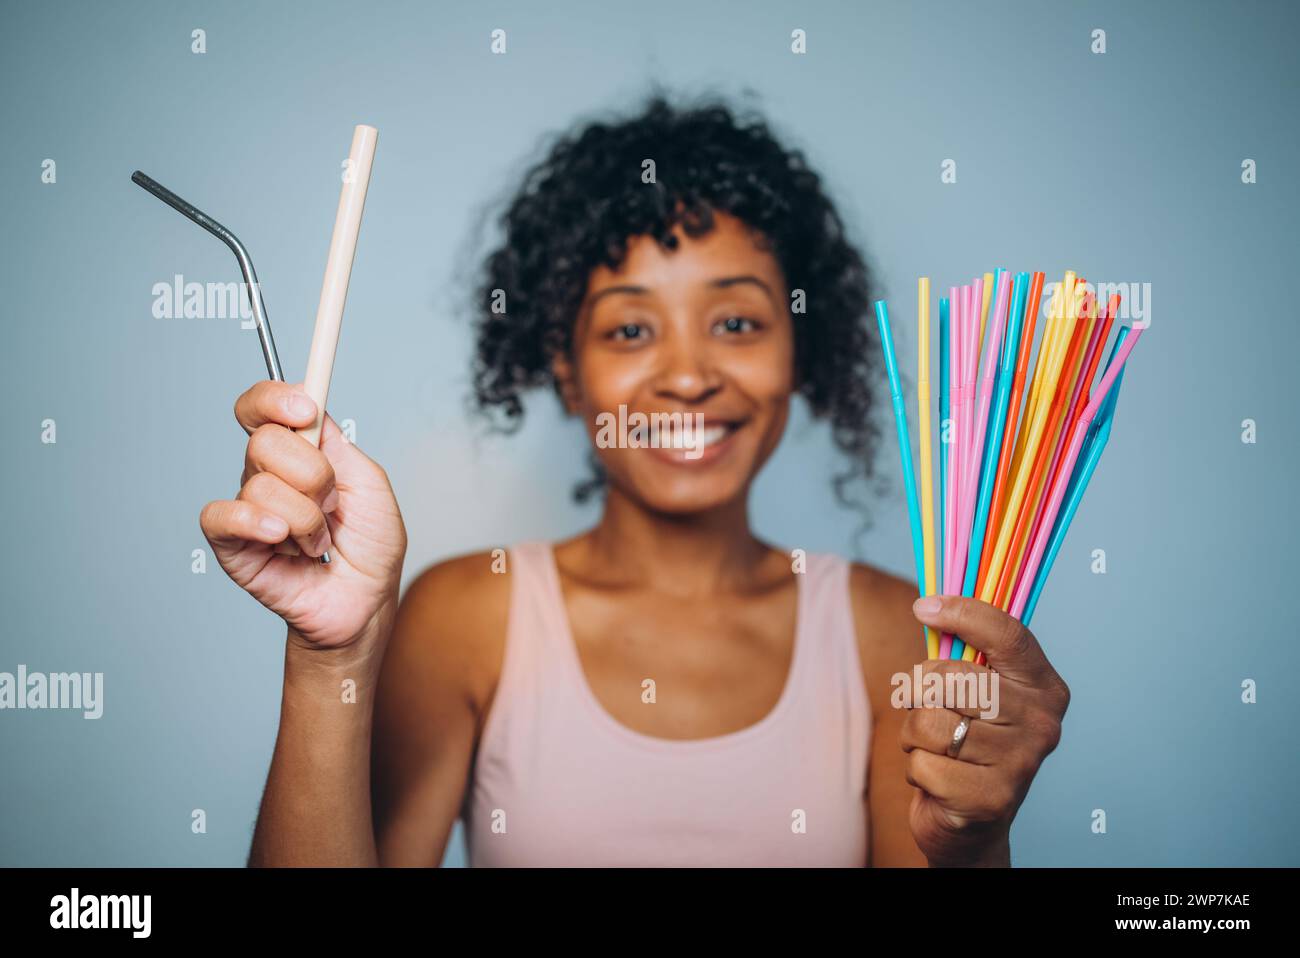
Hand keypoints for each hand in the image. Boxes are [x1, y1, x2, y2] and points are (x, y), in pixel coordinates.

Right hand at [199, 381, 407, 650]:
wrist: (365, 601)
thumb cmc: (370, 546)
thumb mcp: (371, 485)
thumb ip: (339, 444)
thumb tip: (308, 404)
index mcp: (299, 451)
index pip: (264, 406)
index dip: (275, 398)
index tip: (305, 411)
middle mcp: (268, 474)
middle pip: (265, 441)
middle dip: (314, 477)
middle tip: (332, 505)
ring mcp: (249, 508)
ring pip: (261, 486)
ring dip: (306, 520)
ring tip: (319, 541)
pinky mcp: (232, 544)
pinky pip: (223, 517)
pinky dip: (256, 524)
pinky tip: (282, 539)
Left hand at [901, 595, 1069, 866]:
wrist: (971, 823)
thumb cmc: (965, 741)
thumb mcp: (971, 692)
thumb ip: (961, 652)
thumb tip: (928, 602)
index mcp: (1044, 688)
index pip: (1009, 635)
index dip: (963, 614)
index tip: (923, 607)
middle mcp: (1042, 723)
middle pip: (953, 679)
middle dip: (918, 690)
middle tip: (922, 707)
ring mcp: (1021, 763)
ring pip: (930, 722)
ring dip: (913, 735)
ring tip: (932, 748)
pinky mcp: (992, 799)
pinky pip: (923, 764)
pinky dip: (916, 770)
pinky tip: (937, 779)